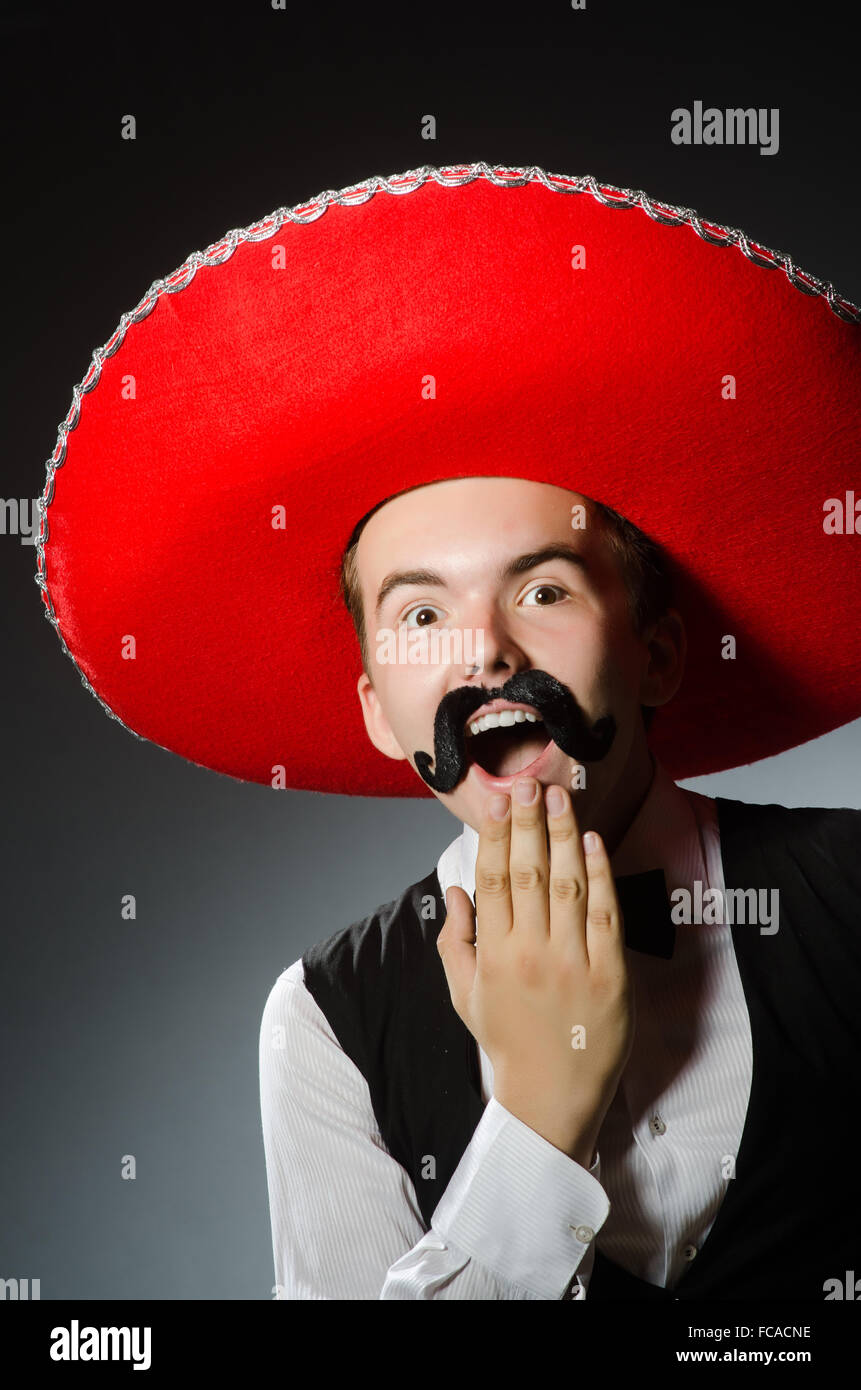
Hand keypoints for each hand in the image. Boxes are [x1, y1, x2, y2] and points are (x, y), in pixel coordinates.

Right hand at [437, 777, 633, 1166]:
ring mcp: (572, 962)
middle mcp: (530, 953)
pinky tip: (594, 843)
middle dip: (528, 823)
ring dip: (564, 836)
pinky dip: (600, 874)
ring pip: (567, 885)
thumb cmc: (507, 1042)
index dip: (494, 836)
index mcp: (493, 955)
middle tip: (528, 784)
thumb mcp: (466, 995)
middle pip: (528, 873)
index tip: (498, 801)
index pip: (491, 881)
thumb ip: (456, 941)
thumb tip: (455, 891)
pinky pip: (605, 914)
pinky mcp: (610, 974)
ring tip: (562, 798)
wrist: (551, 1096)